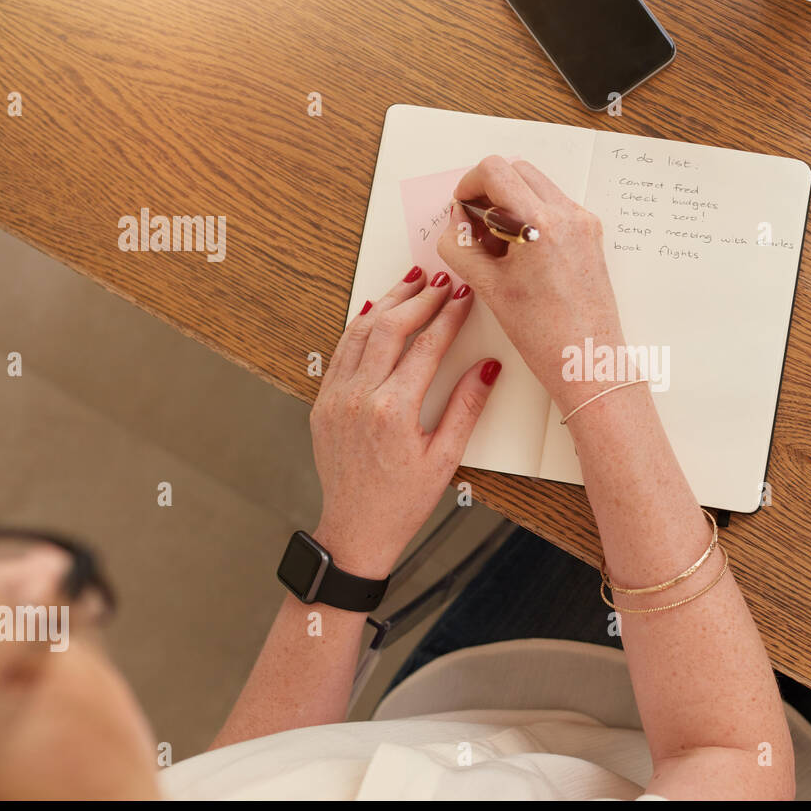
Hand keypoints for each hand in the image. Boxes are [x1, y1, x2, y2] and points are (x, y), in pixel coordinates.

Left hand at [310, 268, 500, 578]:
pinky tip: (375, 311)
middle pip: (391, 329)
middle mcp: (359, 398)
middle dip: (420, 299)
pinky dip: (359, 327)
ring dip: (388, 303)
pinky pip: (341, 353)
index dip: (449, 316)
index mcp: (393, 411)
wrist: (355, 530)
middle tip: (442, 280)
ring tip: (411, 283)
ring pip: (360, 333)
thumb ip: (467, 407)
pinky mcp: (323, 403)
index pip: (426, 347)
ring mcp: (335, 398)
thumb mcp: (446, 458)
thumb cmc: (403, 502)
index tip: (464, 296)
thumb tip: (488, 367)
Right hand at [436, 156, 624, 408]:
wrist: (588, 360)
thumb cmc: (544, 334)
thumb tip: (457, 221)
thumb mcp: (487, 287)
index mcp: (539, 224)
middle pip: (518, 170)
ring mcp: (583, 223)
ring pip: (538, 186)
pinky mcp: (591, 235)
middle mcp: (567, 215)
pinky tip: (523, 254)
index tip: (462, 208)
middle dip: (490, 190)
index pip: (495, 171)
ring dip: (512, 202)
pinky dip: (533, 216)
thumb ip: (460, 246)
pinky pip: (555, 207)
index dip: (469, 184)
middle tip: (477, 225)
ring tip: (500, 246)